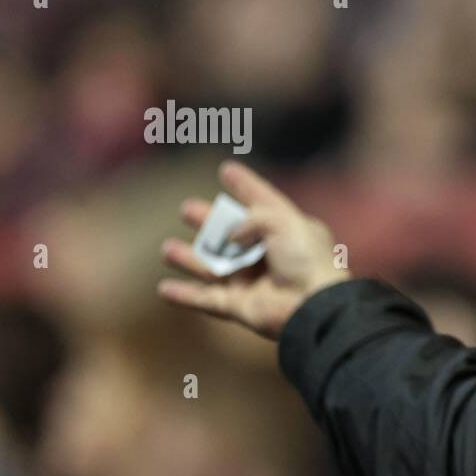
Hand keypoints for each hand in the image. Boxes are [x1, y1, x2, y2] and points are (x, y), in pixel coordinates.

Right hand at [158, 161, 351, 338]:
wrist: (311, 304)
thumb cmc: (305, 259)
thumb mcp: (283, 221)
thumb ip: (252, 217)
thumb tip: (229, 235)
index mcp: (286, 231)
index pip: (262, 202)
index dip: (245, 186)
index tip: (227, 169)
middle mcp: (267, 255)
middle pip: (230, 236)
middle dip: (208, 222)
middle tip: (187, 209)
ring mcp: (251, 282)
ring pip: (212, 268)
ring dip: (189, 258)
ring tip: (168, 249)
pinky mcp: (238, 306)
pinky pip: (205, 300)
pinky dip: (184, 296)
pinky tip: (164, 288)